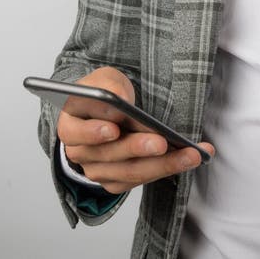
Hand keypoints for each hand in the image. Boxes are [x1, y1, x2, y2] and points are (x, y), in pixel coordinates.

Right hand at [57, 66, 214, 194]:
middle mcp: (80, 152)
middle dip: (138, 148)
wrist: (107, 109)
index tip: (113, 129)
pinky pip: (140, 179)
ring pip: (129, 171)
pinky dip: (165, 169)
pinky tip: (187, 158)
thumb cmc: (104, 92)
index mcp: (70, 125)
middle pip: (109, 154)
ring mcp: (97, 169)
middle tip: (162, 142)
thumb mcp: (105, 79)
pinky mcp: (115, 180)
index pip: (76, 132)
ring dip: (162, 164)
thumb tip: (118, 100)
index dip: (93, 132)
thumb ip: (109, 86)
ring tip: (189, 153)